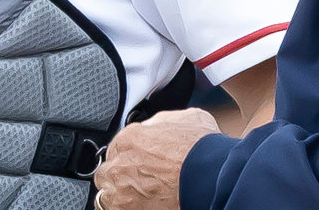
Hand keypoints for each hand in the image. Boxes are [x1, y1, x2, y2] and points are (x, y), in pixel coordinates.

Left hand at [93, 108, 219, 209]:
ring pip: (107, 196)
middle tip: (141, 180)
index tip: (141, 161)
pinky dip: (127, 208)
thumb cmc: (202, 149)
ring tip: (139, 196)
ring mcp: (121, 194)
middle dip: (121, 175)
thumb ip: (161, 122)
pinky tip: (144, 205)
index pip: (117, 147)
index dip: (131, 154)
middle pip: (108, 172)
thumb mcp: (187, 118)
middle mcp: (119, 166)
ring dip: (120, 196)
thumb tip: (154, 126)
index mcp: (128, 139)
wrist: (211, 179)